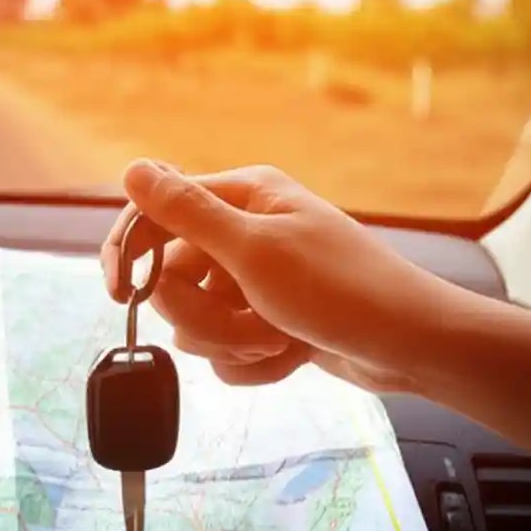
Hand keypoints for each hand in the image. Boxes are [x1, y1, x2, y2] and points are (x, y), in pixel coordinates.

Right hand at [101, 161, 450, 391]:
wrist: (411, 348)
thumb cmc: (340, 289)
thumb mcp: (254, 249)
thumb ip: (186, 212)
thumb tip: (131, 169)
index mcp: (241, 197)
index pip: (153, 215)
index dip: (127, 254)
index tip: (119, 296)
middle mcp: (244, 231)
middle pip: (171, 279)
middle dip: (202, 315)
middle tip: (250, 322)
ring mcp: (254, 279)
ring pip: (194, 321)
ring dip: (230, 341)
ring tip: (278, 339)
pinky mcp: (266, 319)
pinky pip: (225, 348)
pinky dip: (253, 361)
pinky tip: (290, 354)